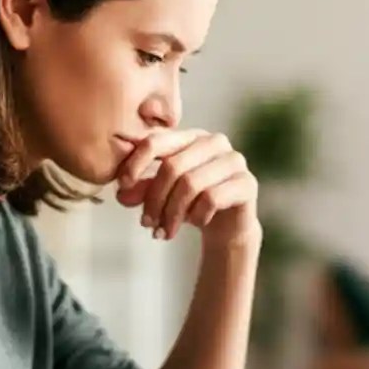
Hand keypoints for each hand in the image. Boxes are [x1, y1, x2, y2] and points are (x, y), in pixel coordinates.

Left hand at [116, 130, 260, 246]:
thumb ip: (141, 188)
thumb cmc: (190, 203)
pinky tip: (195, 223)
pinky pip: (211, 198)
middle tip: (146, 223)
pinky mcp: (247, 183)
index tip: (122, 187)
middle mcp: (214, 142)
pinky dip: (197, 215)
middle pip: (172, 166)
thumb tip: (122, 194)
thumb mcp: (161, 195)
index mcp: (190, 136)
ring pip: (191, 184)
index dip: (135, 164)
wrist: (226, 226)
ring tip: (165, 232)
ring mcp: (234, 160)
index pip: (156, 141)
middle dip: (155, 199)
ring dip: (173, 213)